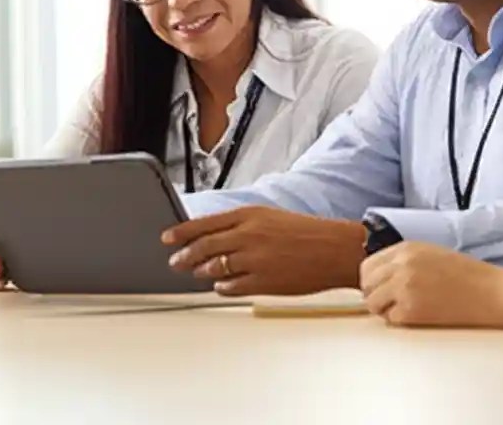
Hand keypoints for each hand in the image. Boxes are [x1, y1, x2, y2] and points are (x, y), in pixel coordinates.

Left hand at [161, 206, 366, 296]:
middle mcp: (248, 236)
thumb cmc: (307, 233)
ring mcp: (254, 260)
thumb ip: (242, 224)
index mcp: (249, 215)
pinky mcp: (263, 282)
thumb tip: (215, 234)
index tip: (167, 238)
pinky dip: (222, 287)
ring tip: (198, 272)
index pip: (204, 223)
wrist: (335, 250)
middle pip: (203, 247)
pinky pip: (231, 287)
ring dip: (202, 271)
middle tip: (175, 261)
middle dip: (184, 256)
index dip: (181, 232)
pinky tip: (221, 286)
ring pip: (214, 268)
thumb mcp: (270, 217)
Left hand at [359, 241, 502, 326]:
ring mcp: (404, 287)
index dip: (373, 281)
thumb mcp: (431, 254)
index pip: (367, 266)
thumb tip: (379, 277)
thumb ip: (403, 261)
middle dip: (377, 296)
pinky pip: (390, 320)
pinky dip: (401, 322)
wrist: (493, 293)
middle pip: (366, 285)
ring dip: (386, 310)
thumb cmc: (469, 276)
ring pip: (372, 304)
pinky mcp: (412, 310)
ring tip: (409, 310)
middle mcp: (401, 265)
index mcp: (405, 248)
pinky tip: (421, 317)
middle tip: (395, 304)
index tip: (382, 290)